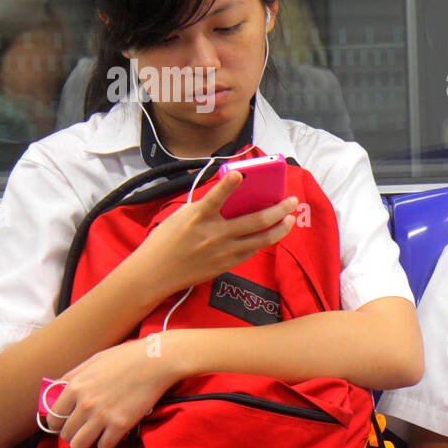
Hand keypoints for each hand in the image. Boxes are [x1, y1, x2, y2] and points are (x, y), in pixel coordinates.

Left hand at [45, 337, 185, 447]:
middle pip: (65, 434)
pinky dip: (107, 444)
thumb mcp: (93, 361)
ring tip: (95, 436)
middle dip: (73, 434)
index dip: (58, 424)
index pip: (53, 418)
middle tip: (84, 429)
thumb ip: (73, 376)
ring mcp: (102, 416)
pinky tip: (112, 436)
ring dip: (86, 443)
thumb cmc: (127, 357)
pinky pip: (104, 447)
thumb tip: (56, 390)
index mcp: (75, 386)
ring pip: (79, 446)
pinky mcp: (121, 424)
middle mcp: (84, 404)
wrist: (157, 360)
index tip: (68, 423)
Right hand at [126, 171, 297, 296]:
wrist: (155, 273)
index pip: (215, 198)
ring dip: (280, 228)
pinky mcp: (226, 264)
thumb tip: (231, 195)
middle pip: (254, 220)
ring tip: (290, 219)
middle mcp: (214, 234)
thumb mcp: (182, 216)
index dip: (228, 185)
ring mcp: (223, 251)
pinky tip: (271, 234)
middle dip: (278, 209)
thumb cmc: (167, 240)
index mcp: (198, 217)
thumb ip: (207, 206)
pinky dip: (262, 240)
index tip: (240, 174)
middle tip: (292, 200)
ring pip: (261, 239)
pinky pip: (251, 251)